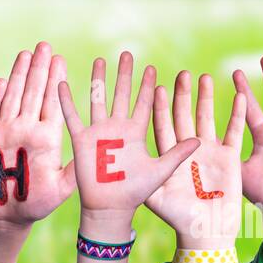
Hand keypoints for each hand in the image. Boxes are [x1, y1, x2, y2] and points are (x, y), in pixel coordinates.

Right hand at [0, 42, 74, 226]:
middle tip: (45, 46)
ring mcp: (4, 133)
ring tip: (25, 54)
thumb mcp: (62, 189)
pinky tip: (1, 81)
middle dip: (39, 69)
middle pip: (33, 93)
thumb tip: (91, 152)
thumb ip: (74, 170)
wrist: (6, 217)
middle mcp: (26, 129)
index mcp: (46, 137)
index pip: (51, 102)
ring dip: (18, 76)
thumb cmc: (37, 204)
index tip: (61, 59)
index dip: (55, 81)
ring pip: (12, 98)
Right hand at [59, 52, 197, 217]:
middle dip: (124, 75)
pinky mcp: (81, 140)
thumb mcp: (161, 170)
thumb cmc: (136, 192)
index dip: (146, 86)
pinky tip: (62, 83)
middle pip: (121, 95)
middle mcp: (117, 128)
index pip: (142, 103)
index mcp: (135, 133)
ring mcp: (98, 132)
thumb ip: (178, 153)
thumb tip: (201, 139)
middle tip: (127, 53)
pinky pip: (72, 117)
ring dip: (98, 80)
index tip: (151, 67)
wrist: (110, 209)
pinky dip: (66, 101)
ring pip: (97, 99)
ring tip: (100, 60)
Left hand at [144, 72, 243, 247]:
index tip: (156, 86)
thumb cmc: (179, 218)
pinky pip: (234, 132)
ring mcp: (210, 151)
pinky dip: (237, 114)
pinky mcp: (230, 157)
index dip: (159, 107)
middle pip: (183, 116)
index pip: (162, 125)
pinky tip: (239, 95)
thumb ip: (143, 177)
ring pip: (206, 118)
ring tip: (203, 77)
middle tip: (182, 74)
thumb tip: (123, 161)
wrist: (207, 233)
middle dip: (182, 95)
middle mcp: (188, 150)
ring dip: (205, 98)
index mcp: (168, 156)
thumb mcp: (156, 197)